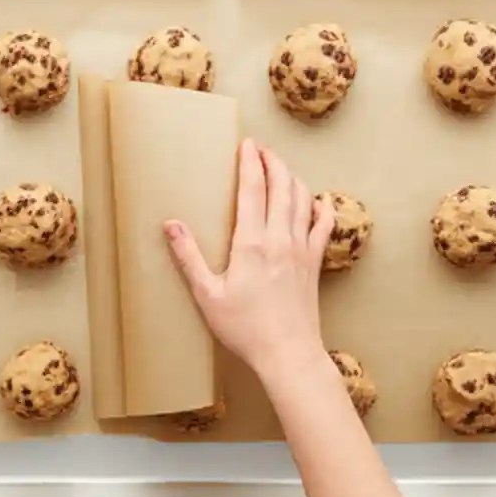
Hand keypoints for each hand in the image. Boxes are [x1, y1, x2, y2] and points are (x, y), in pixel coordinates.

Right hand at [164, 138, 336, 382]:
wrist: (288, 352)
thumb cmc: (244, 329)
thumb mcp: (206, 294)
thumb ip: (189, 257)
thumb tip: (170, 225)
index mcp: (251, 243)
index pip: (252, 189)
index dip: (250, 162)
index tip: (247, 144)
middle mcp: (281, 239)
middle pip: (281, 186)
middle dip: (273, 162)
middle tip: (262, 149)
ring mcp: (302, 249)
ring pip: (303, 200)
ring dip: (293, 178)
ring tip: (281, 168)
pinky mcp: (315, 263)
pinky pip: (325, 226)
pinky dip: (323, 207)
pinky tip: (318, 200)